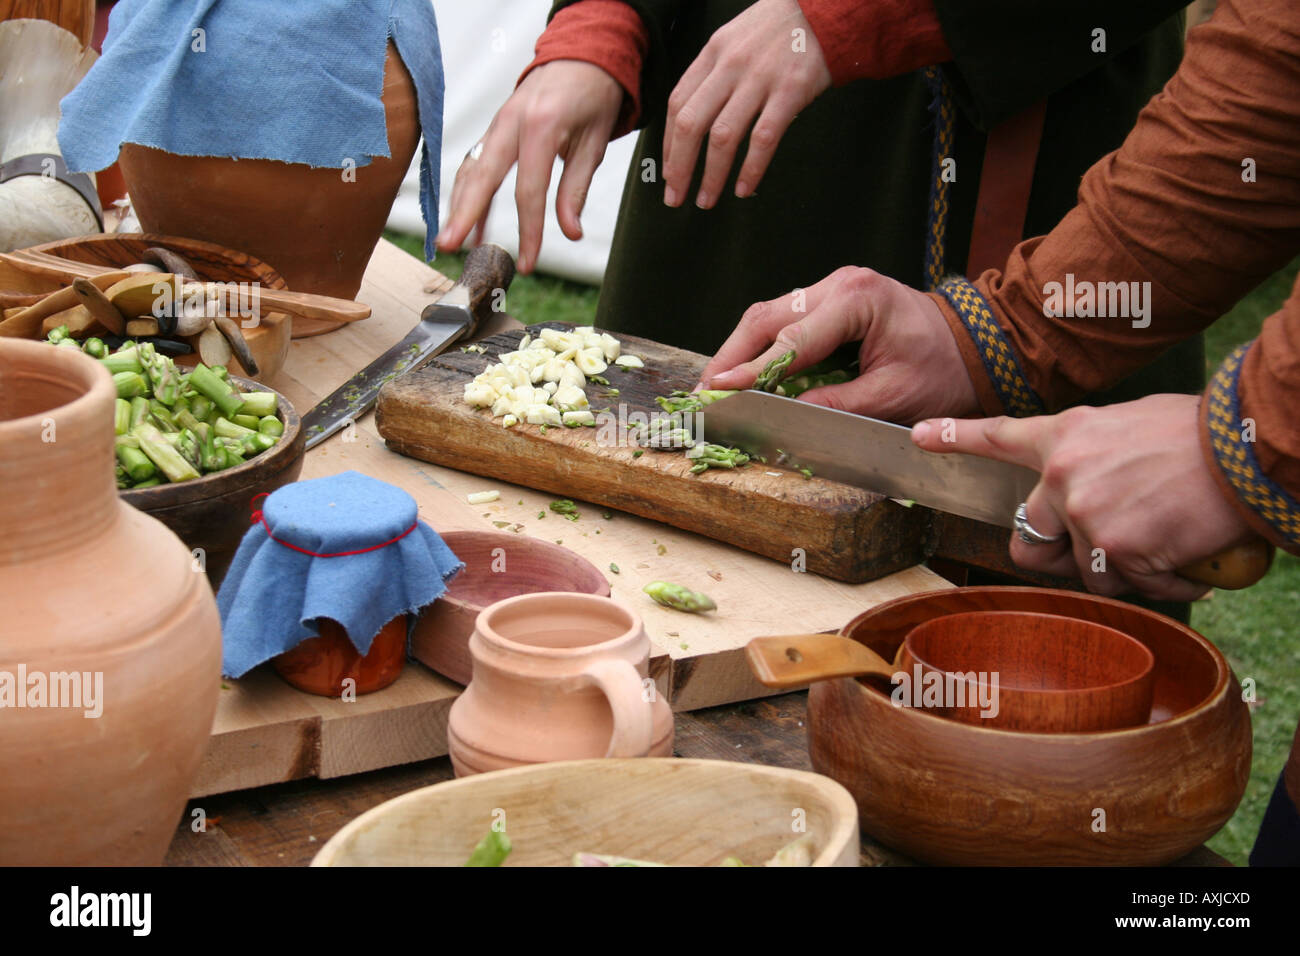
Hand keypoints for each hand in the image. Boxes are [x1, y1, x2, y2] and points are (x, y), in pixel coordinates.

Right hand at [435, 60, 623, 272]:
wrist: (581, 55)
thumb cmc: (593, 97)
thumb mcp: (595, 144)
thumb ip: (576, 190)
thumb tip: (570, 233)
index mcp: (542, 127)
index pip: (529, 190)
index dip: (528, 232)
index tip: (526, 265)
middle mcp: (511, 123)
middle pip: (482, 176)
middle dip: (464, 214)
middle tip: (449, 246)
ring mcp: (497, 124)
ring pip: (471, 169)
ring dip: (459, 206)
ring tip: (452, 242)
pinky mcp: (493, 130)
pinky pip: (476, 164)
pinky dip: (468, 193)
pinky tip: (469, 224)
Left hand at [662, 0, 830, 208]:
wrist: (826, 10)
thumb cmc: (779, 29)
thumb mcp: (736, 38)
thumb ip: (714, 72)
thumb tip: (694, 115)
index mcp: (713, 53)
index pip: (677, 104)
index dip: (668, 143)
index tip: (669, 171)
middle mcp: (730, 66)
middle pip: (691, 124)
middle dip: (679, 167)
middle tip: (675, 196)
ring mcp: (760, 79)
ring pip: (723, 137)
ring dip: (711, 176)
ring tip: (706, 200)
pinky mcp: (790, 92)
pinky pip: (763, 139)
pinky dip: (750, 169)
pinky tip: (743, 189)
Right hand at [700, 266, 980, 423]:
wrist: (976, 346)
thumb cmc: (944, 370)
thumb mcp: (891, 398)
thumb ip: (834, 405)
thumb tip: (783, 418)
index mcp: (857, 300)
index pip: (789, 341)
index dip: (749, 370)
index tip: (718, 391)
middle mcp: (839, 284)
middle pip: (766, 317)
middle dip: (731, 355)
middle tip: (704, 391)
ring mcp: (832, 288)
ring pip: (768, 315)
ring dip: (740, 350)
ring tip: (716, 384)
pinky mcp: (830, 301)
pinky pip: (784, 320)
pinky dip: (760, 346)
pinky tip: (744, 371)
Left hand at [911, 394, 1256, 600]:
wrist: (1243, 448)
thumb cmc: (1198, 434)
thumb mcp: (1127, 424)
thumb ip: (1089, 454)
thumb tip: (1080, 482)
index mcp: (1064, 435)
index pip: (999, 436)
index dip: (954, 438)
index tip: (918, 438)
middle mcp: (1062, 475)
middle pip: (1027, 542)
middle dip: (1057, 555)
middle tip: (1100, 546)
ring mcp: (1085, 514)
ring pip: (1084, 572)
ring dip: (1122, 569)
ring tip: (1164, 540)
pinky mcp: (1117, 549)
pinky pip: (1132, 587)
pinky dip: (1165, 582)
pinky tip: (1189, 559)